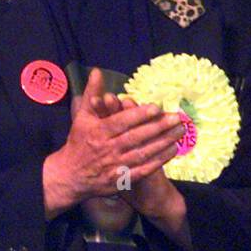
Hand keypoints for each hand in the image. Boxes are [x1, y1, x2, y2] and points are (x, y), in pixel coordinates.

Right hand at [43, 68, 186, 217]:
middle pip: (136, 137)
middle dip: (158, 127)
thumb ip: (92, 93)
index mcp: (98, 131)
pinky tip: (172, 150)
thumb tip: (97, 71)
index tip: (157, 107)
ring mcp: (115, 165)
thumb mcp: (82, 116)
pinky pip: (144, 169)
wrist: (71, 174)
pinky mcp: (121, 179)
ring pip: (143, 153)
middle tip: (177, 118)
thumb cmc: (79, 141)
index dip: (139, 115)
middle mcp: (107, 148)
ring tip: (180, 132)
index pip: (121, 122)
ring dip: (164, 142)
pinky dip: (159, 160)